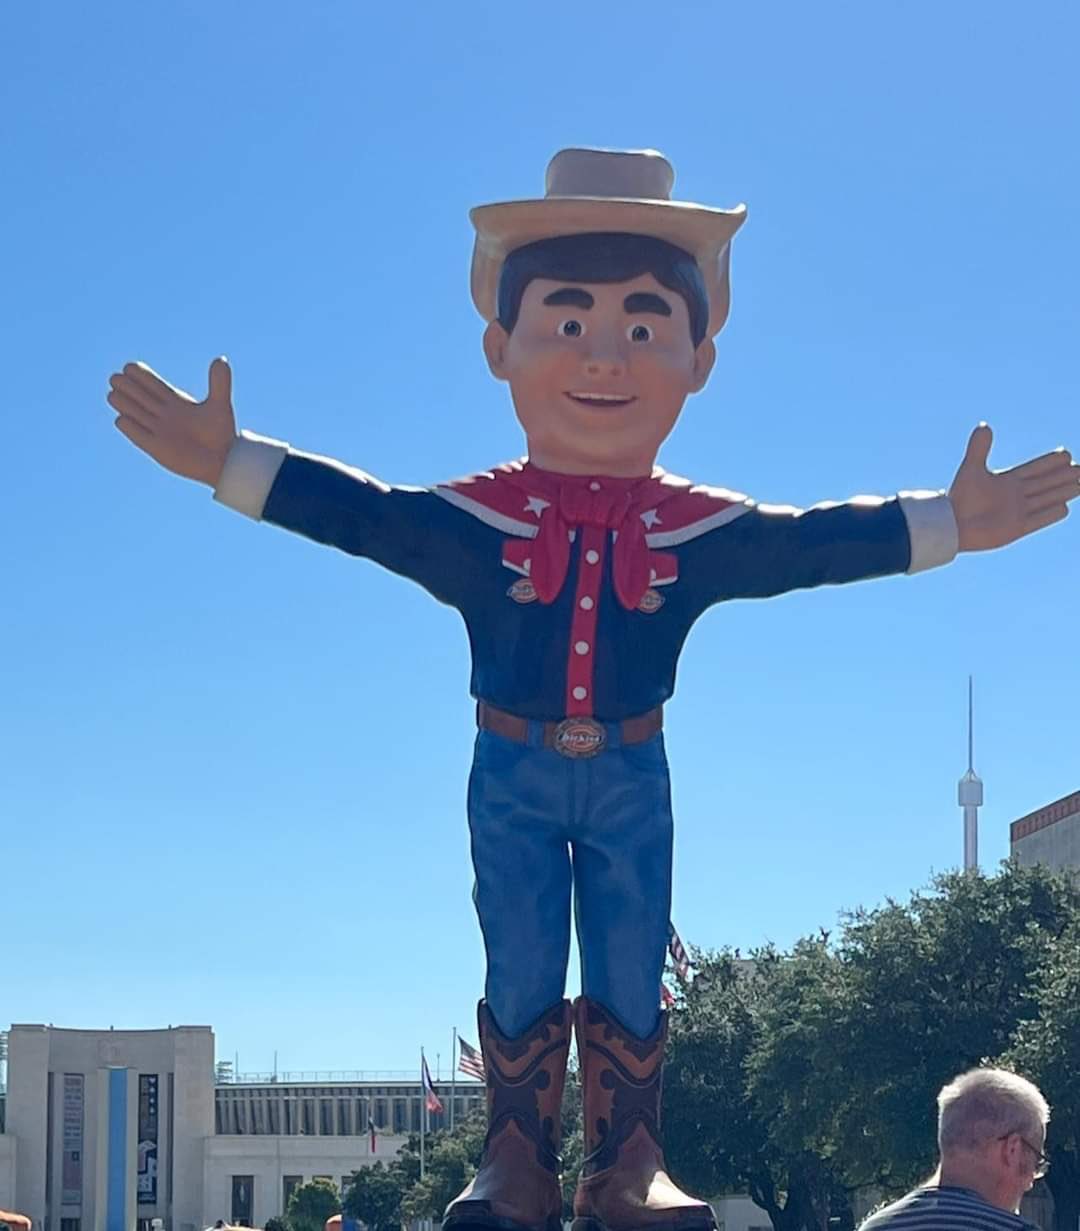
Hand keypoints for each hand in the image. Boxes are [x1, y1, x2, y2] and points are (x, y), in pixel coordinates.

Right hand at [106, 357, 236, 486]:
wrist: (221, 462)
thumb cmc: (222, 434)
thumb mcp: (220, 405)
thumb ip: (219, 383)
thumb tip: (221, 359)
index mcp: (175, 400)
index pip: (149, 381)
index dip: (138, 373)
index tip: (132, 368)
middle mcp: (163, 413)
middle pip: (135, 393)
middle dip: (126, 385)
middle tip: (120, 381)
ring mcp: (157, 429)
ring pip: (130, 410)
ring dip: (122, 402)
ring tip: (116, 396)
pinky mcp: (154, 447)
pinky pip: (133, 432)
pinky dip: (127, 425)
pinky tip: (124, 419)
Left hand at [948, 424, 1079, 551]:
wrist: (952, 525)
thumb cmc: (959, 497)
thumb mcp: (971, 469)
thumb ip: (979, 448)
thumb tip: (984, 425)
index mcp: (1007, 481)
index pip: (1035, 469)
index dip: (1049, 462)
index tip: (1066, 454)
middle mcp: (1015, 496)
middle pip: (1046, 483)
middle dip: (1064, 475)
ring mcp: (1017, 512)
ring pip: (1047, 498)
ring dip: (1063, 491)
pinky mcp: (1017, 528)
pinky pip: (1040, 519)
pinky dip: (1052, 513)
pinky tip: (1065, 507)